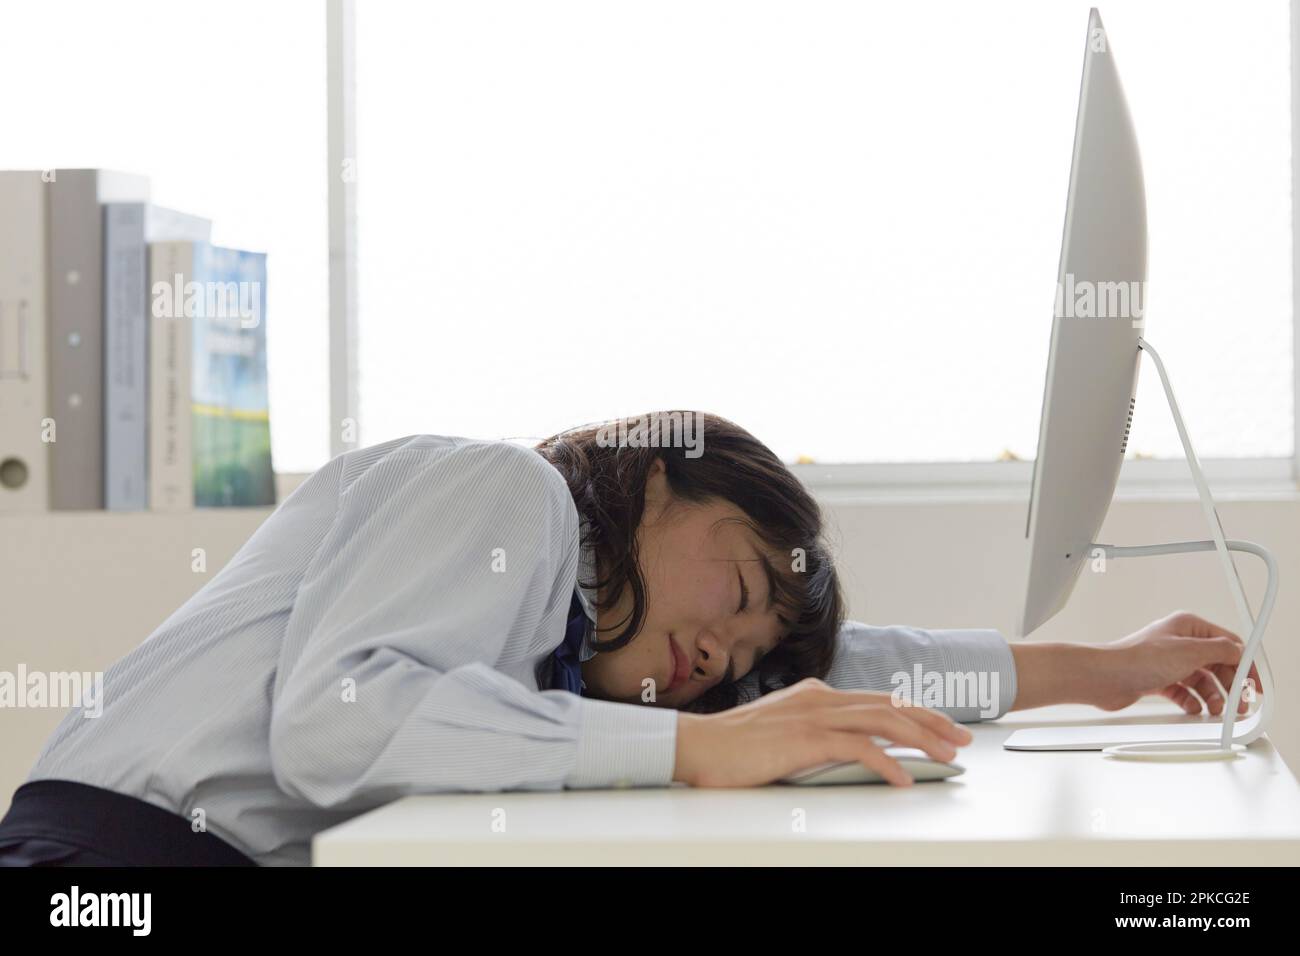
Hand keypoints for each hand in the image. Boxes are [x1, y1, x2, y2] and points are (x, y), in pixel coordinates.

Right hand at [672, 678, 972, 787]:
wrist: (697, 745)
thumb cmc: (733, 746)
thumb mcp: (782, 731)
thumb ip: (813, 732)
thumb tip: (844, 747)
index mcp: (815, 693)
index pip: (877, 699)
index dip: (914, 712)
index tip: (940, 726)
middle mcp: (820, 697)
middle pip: (889, 705)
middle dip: (931, 721)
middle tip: (962, 738)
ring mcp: (814, 715)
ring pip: (883, 722)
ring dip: (921, 739)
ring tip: (947, 755)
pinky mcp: (806, 738)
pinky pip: (859, 748)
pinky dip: (887, 763)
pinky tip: (903, 779)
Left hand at [1089, 610, 1261, 714]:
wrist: (1104, 678)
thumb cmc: (1137, 658)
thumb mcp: (1189, 651)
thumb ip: (1221, 650)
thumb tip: (1240, 651)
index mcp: (1188, 626)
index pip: (1228, 644)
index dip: (1245, 664)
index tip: (1255, 684)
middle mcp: (1178, 642)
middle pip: (1217, 665)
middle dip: (1230, 685)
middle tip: (1238, 705)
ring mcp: (1168, 662)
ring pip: (1202, 681)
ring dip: (1212, 697)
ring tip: (1215, 710)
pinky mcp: (1158, 680)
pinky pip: (1185, 692)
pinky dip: (1192, 702)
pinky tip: (1194, 709)